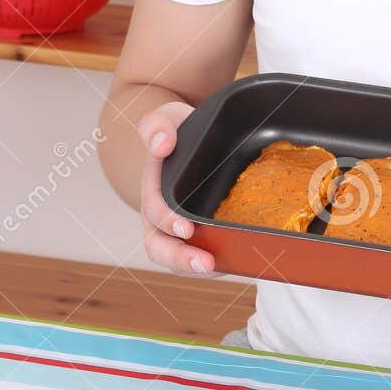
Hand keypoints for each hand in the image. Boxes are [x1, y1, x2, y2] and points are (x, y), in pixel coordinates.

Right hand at [137, 100, 214, 275]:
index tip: (186, 228)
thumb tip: (162, 145)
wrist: (197, 140)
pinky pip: (204, 255)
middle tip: (206, 264)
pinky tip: (237, 264)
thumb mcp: (168, 118)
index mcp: (153, 190)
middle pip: (160, 246)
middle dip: (180, 258)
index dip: (167, 221)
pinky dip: (217, 263)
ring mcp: (181, 230)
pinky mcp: (202, 236)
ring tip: (219, 270)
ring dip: (196, 268)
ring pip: (179, 258)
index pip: (153, 210)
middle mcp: (162, 216)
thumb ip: (158, 125)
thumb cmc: (181, 132)